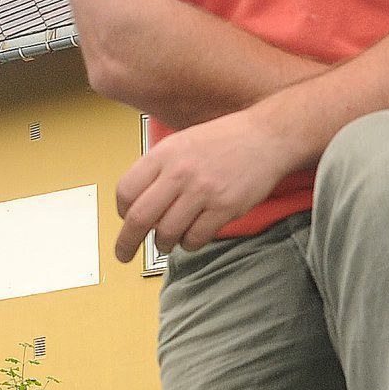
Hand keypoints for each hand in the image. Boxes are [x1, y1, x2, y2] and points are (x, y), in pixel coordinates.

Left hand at [112, 107, 301, 261]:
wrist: (267, 136)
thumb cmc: (225, 140)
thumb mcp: (182, 142)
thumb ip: (158, 168)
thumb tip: (137, 202)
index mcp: (165, 153)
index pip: (126, 191)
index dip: (121, 211)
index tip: (124, 220)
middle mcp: (180, 172)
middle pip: (140, 218)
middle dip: (127, 242)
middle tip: (124, 253)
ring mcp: (203, 191)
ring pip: (167, 233)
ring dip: (163, 244)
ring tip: (167, 241)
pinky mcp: (225, 208)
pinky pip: (196, 238)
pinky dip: (189, 243)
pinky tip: (191, 236)